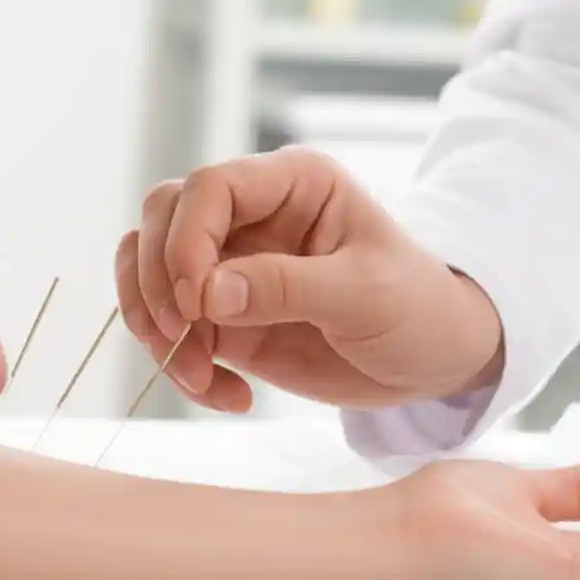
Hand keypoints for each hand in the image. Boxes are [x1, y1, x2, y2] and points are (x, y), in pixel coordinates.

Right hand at [115, 146, 502, 412]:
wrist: (432, 362)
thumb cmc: (418, 308)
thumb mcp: (366, 294)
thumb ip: (287, 287)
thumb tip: (207, 293)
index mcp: (291, 184)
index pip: (208, 188)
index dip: (187, 239)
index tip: (199, 300)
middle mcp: (250, 216)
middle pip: (160, 220)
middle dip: (158, 283)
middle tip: (183, 337)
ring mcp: (228, 266)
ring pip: (147, 273)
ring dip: (155, 329)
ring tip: (199, 377)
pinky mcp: (220, 317)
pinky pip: (168, 332)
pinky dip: (177, 367)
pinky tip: (226, 395)